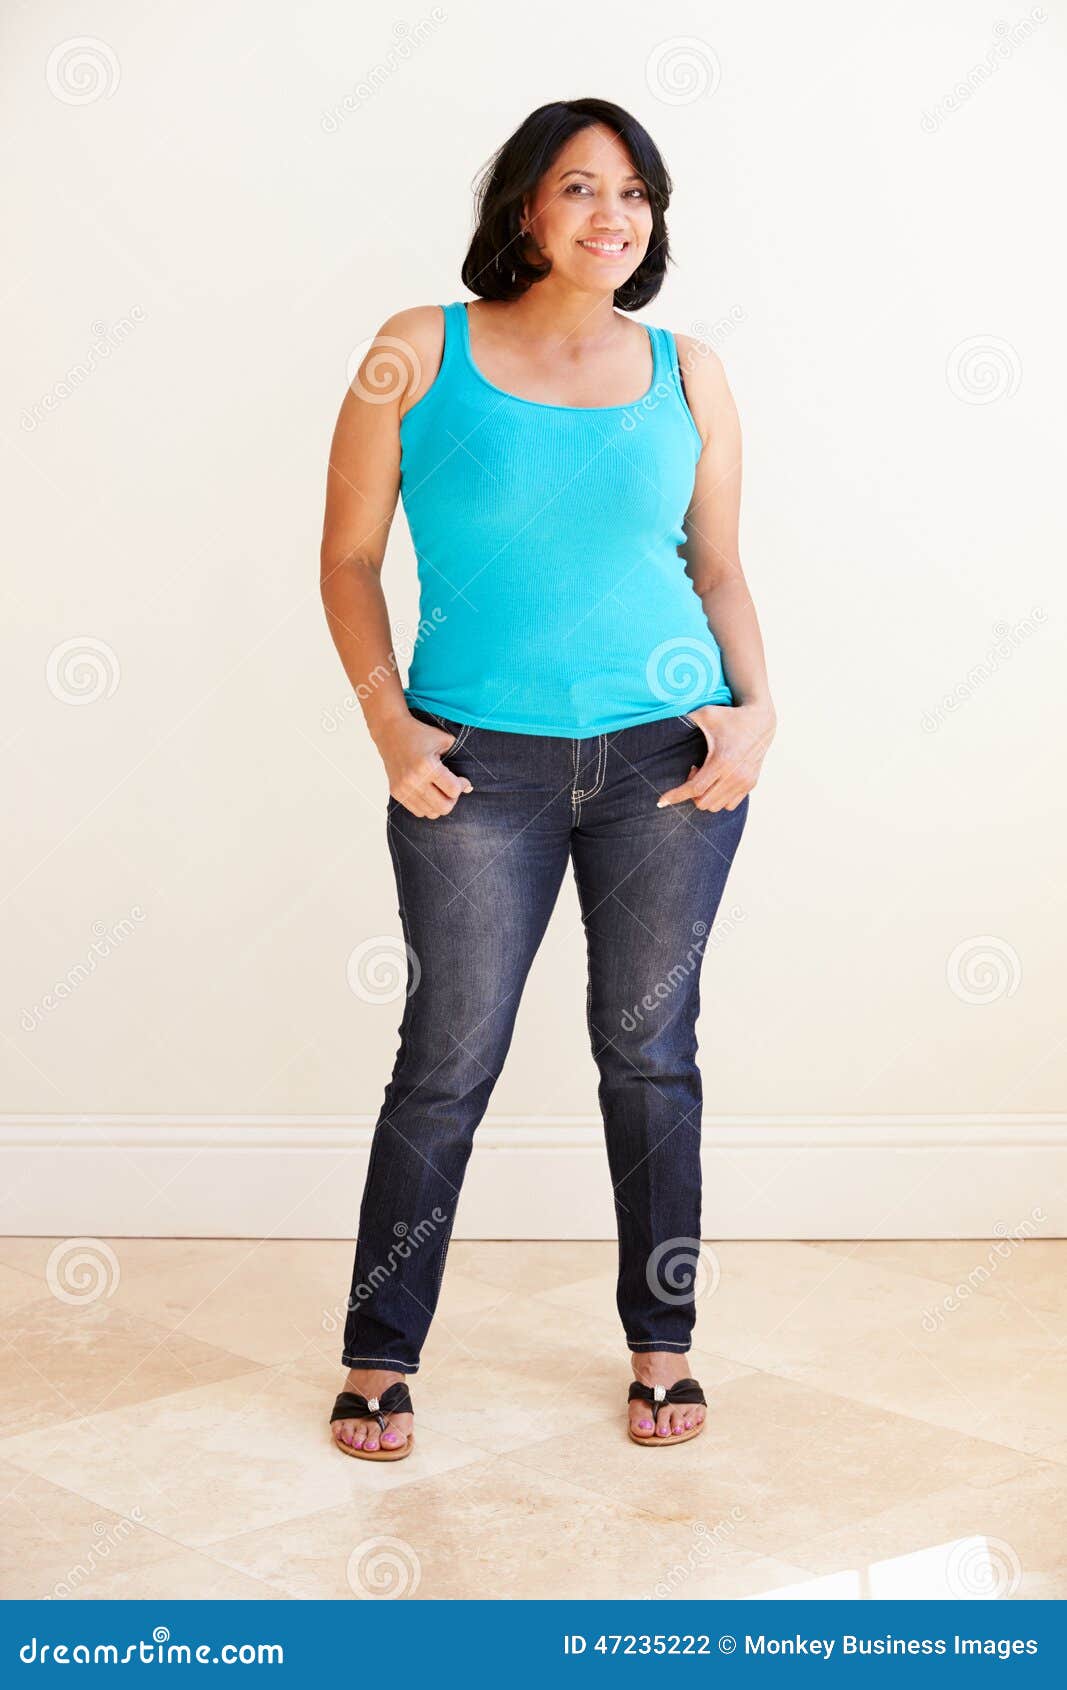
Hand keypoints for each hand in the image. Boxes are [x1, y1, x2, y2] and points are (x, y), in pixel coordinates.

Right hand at [376, 713, 473, 818]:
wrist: (390, 731)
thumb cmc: (421, 734)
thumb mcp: (444, 739)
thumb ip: (459, 759)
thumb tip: (468, 788)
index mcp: (427, 766)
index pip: (453, 790)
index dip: (462, 786)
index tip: (462, 779)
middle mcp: (413, 780)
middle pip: (444, 807)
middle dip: (453, 799)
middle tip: (451, 788)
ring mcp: (403, 788)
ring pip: (431, 813)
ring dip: (440, 803)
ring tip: (440, 790)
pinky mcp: (396, 792)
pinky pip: (418, 812)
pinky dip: (427, 806)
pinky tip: (429, 792)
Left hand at [657, 702, 775, 812]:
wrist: (761, 721)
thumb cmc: (730, 717)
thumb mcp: (706, 714)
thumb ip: (684, 720)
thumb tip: (661, 726)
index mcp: (722, 761)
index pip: (695, 788)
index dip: (675, 796)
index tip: (661, 802)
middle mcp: (735, 775)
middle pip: (703, 802)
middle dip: (692, 792)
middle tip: (694, 770)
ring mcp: (744, 782)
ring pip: (716, 807)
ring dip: (705, 795)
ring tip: (706, 774)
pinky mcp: (751, 784)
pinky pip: (729, 805)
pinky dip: (718, 798)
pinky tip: (717, 780)